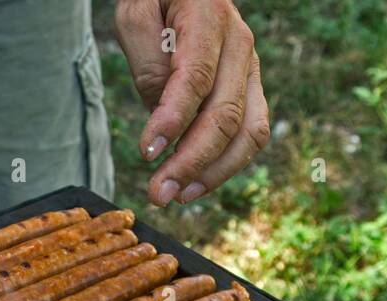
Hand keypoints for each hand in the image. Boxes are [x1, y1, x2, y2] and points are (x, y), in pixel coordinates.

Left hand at [115, 0, 269, 205]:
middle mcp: (240, 43)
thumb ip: (149, 64)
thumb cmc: (154, 0)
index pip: (195, 78)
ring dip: (214, 172)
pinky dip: (226, 164)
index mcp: (209, 18)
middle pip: (225, 113)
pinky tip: (196, 183)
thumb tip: (166, 121)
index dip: (173, 120)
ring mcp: (251, 68)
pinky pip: (251, 134)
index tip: (147, 152)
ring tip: (178, 195)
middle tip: (158, 193)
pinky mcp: (252, 89)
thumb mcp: (135, 16)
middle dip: (191, 161)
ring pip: (249, 131)